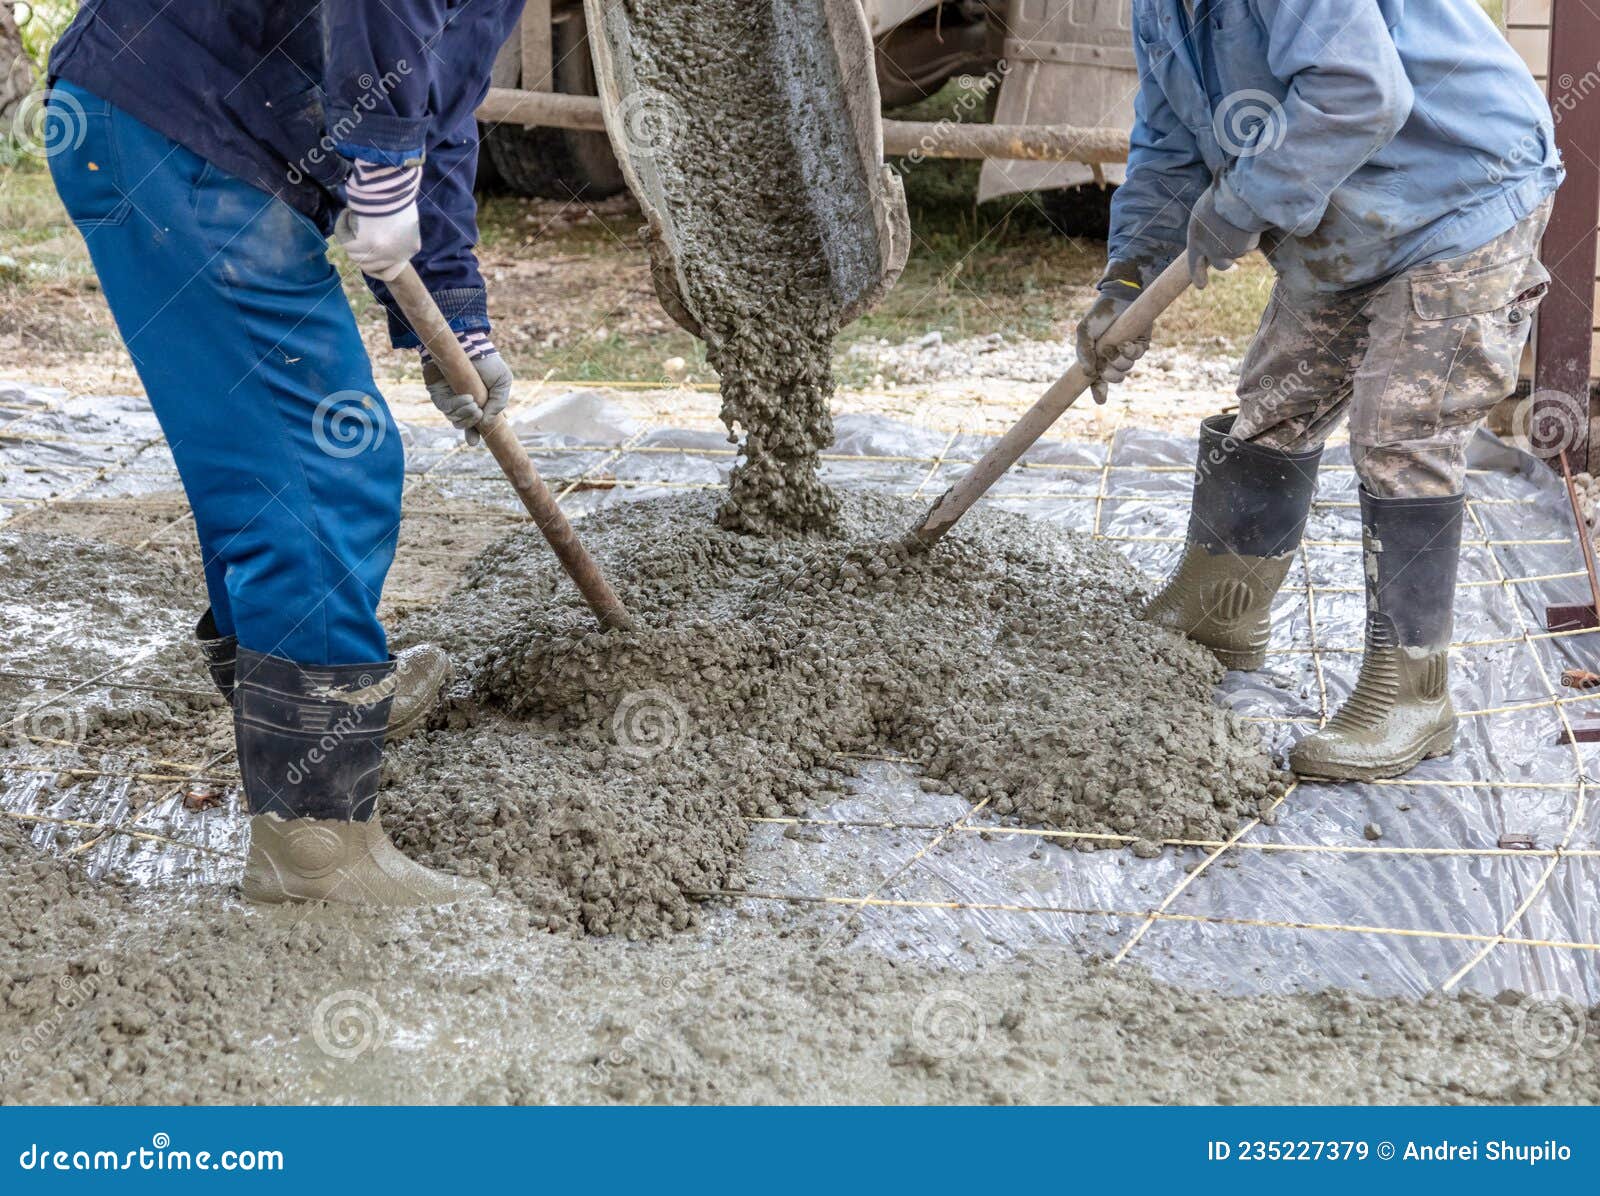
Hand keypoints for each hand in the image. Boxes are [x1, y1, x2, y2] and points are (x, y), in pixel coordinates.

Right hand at [334, 161, 420, 281]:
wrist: (394, 184)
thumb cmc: (399, 194)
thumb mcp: (404, 218)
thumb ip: (396, 233)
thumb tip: (377, 239)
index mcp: (411, 249)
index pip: (388, 272)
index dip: (374, 264)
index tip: (365, 249)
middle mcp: (398, 255)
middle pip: (368, 266)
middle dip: (358, 249)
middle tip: (353, 231)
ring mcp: (383, 252)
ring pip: (355, 256)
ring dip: (349, 238)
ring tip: (351, 217)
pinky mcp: (367, 243)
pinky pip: (346, 243)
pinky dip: (342, 228)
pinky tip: (346, 213)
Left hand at [423, 335, 511, 446]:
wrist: (469, 344)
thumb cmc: (487, 361)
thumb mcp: (502, 382)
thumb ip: (499, 403)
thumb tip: (486, 423)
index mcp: (478, 404)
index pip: (474, 425)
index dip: (473, 435)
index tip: (473, 442)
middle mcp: (462, 403)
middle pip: (462, 425)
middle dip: (471, 424)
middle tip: (478, 412)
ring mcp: (449, 398)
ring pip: (454, 419)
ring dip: (465, 415)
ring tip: (473, 402)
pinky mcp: (437, 392)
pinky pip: (445, 408)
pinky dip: (456, 406)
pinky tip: (467, 398)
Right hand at [1075, 260, 1151, 403]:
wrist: (1121, 296)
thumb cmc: (1100, 314)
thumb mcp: (1084, 331)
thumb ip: (1083, 352)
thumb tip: (1088, 374)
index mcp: (1097, 358)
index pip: (1097, 381)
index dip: (1099, 391)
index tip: (1101, 400)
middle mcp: (1112, 358)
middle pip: (1113, 378)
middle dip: (1109, 373)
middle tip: (1105, 360)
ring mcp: (1127, 352)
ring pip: (1126, 369)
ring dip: (1120, 360)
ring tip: (1116, 345)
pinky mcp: (1141, 345)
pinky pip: (1137, 356)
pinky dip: (1130, 351)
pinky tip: (1127, 342)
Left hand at [1186, 185, 1260, 289]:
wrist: (1237, 193)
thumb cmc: (1221, 196)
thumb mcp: (1206, 210)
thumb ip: (1208, 229)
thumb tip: (1216, 240)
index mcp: (1195, 239)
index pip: (1194, 264)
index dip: (1198, 275)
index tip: (1201, 285)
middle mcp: (1209, 250)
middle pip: (1222, 265)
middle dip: (1230, 260)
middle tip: (1234, 252)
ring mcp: (1226, 252)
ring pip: (1240, 252)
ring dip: (1243, 241)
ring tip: (1242, 219)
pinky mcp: (1243, 249)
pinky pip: (1252, 243)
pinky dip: (1254, 234)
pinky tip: (1251, 220)